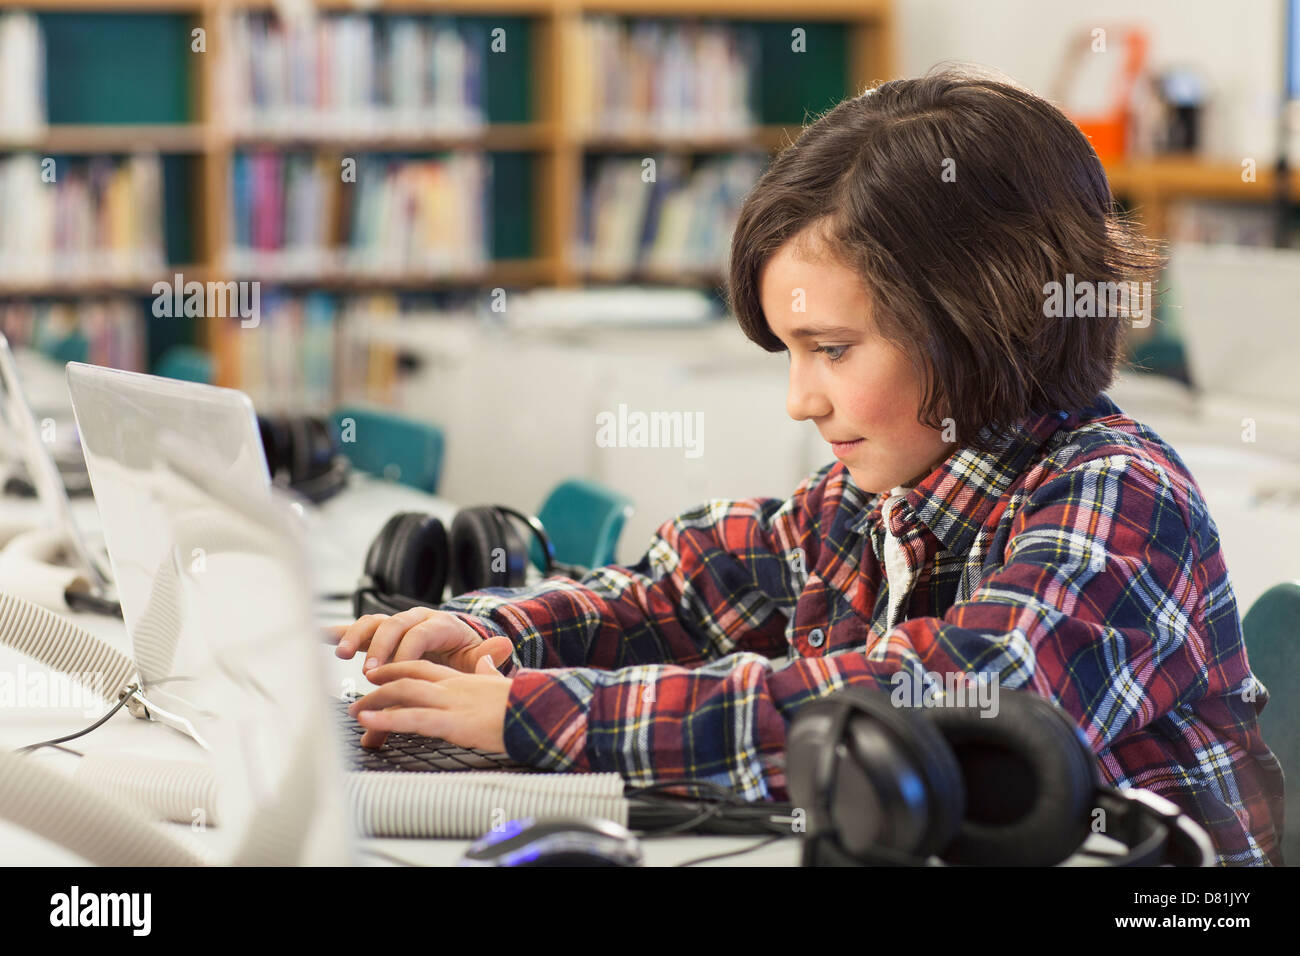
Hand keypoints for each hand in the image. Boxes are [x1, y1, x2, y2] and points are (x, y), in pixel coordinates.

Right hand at [325, 606, 513, 676]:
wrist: (453, 649)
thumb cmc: (463, 658)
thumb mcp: (477, 659)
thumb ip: (486, 657)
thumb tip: (504, 644)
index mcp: (440, 624)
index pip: (421, 633)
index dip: (407, 651)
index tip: (397, 671)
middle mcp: (414, 618)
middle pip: (393, 625)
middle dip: (380, 647)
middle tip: (369, 671)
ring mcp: (394, 625)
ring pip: (372, 622)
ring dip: (355, 636)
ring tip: (342, 654)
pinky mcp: (377, 634)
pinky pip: (356, 629)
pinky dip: (336, 631)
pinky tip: (315, 635)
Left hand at [347, 656, 511, 752]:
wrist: (541, 713)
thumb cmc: (524, 704)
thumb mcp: (502, 684)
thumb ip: (490, 671)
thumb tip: (489, 659)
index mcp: (462, 679)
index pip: (422, 665)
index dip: (396, 665)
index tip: (377, 673)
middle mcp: (452, 686)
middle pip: (405, 676)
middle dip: (378, 687)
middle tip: (358, 698)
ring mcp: (451, 702)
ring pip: (403, 693)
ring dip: (374, 702)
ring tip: (354, 712)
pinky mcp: (453, 722)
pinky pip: (412, 718)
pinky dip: (386, 720)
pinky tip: (368, 723)